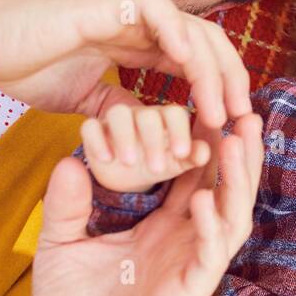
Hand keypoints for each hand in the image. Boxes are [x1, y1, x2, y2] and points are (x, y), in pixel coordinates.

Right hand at [0, 0, 250, 128]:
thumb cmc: (29, 66)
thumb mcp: (89, 102)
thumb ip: (123, 110)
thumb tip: (153, 133)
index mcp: (144, 44)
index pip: (201, 62)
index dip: (221, 91)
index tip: (229, 128)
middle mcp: (147, 25)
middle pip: (211, 43)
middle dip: (230, 81)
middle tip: (238, 121)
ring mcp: (133, 11)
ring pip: (196, 30)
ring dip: (212, 71)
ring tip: (217, 110)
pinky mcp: (115, 3)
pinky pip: (162, 12)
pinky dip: (180, 37)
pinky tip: (186, 68)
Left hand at [22, 112, 263, 295]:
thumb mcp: (61, 242)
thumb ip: (68, 203)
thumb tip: (71, 158)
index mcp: (164, 227)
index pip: (196, 177)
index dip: (207, 144)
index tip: (211, 104)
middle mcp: (186, 243)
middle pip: (227, 190)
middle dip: (240, 154)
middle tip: (246, 113)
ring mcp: (191, 268)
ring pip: (232, 218)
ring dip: (238, 180)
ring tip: (237, 142)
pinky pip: (210, 257)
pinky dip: (211, 227)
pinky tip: (202, 200)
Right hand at [82, 103, 211, 192]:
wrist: (123, 181)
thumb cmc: (157, 166)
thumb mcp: (176, 165)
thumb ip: (191, 158)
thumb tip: (205, 152)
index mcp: (167, 119)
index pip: (176, 114)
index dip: (180, 131)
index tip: (182, 153)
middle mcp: (142, 116)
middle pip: (149, 115)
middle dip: (154, 140)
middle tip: (157, 167)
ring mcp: (116, 121)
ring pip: (118, 114)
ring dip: (125, 137)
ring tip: (131, 162)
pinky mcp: (93, 131)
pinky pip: (90, 126)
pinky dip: (96, 141)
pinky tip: (105, 159)